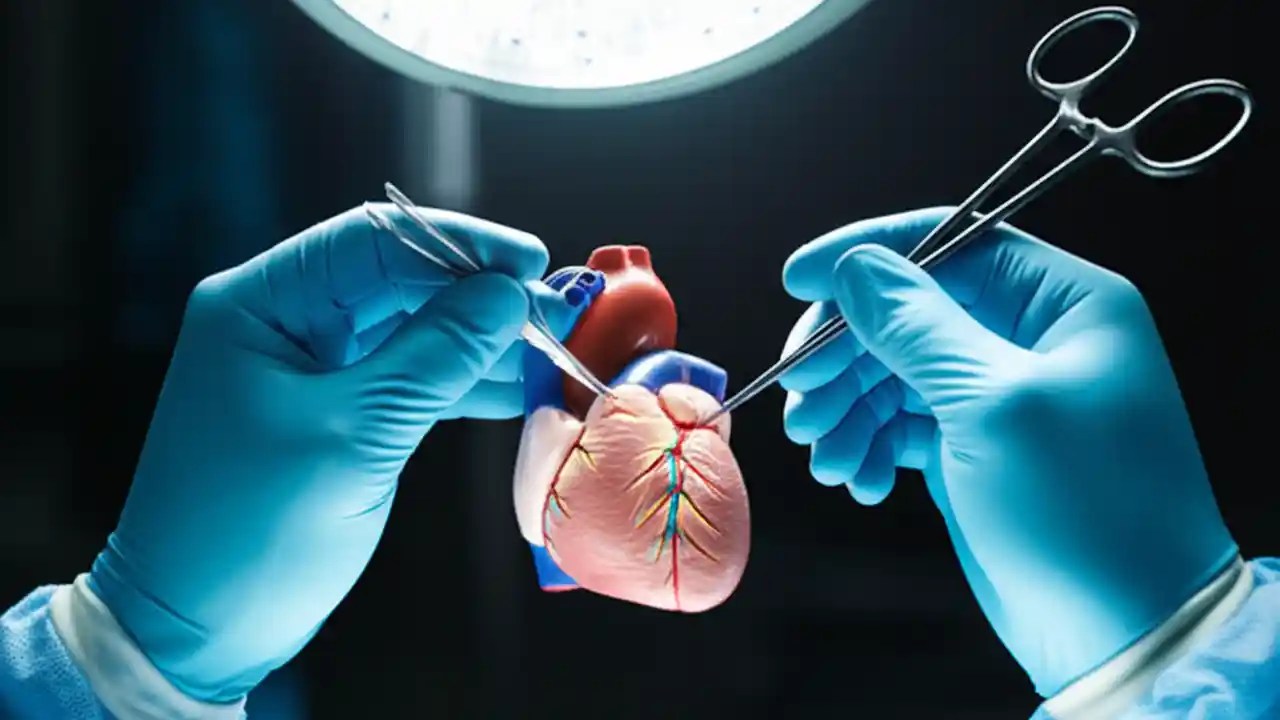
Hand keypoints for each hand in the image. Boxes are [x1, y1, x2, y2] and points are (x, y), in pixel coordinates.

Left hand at [88, 205, 583, 701]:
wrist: (197, 629)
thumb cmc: (250, 530)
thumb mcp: (354, 435)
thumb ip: (435, 357)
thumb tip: (506, 293)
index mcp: (260, 303)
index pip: (374, 241)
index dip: (460, 245)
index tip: (531, 265)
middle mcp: (284, 322)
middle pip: (401, 281)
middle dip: (481, 295)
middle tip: (560, 312)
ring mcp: (312, 369)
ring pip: (415, 330)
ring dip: (483, 341)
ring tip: (553, 349)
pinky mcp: (340, 414)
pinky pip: (413, 377)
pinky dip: (465, 383)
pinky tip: (520, 387)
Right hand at [778, 208, 1237, 696]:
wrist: (1125, 634)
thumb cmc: (1084, 512)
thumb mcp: (996, 405)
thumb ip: (918, 327)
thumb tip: (855, 268)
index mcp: (1063, 303)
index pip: (949, 242)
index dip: (866, 257)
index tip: (796, 280)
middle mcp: (1029, 337)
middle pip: (907, 312)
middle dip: (846, 356)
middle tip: (801, 402)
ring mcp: (998, 394)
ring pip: (892, 371)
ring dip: (848, 410)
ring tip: (829, 460)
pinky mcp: (972, 446)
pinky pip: (899, 423)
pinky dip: (870, 446)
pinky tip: (862, 481)